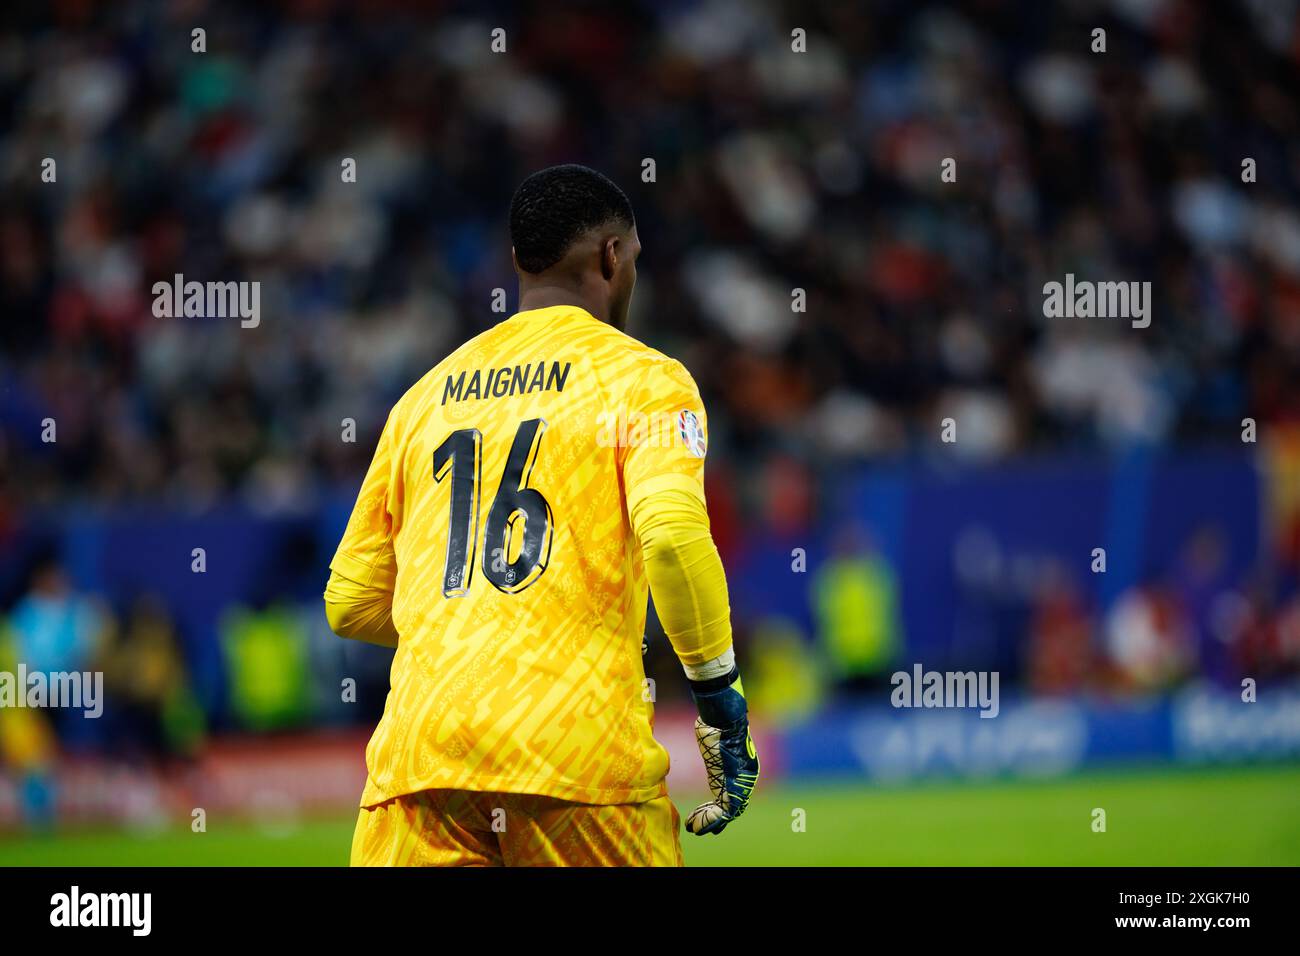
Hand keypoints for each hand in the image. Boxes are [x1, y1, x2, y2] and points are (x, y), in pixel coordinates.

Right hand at [684, 674, 758, 834]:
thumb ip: (712, 741)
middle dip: (712, 818)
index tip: (698, 813)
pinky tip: (695, 824)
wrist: (723, 720)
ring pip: (729, 812)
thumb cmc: (716, 724)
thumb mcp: (713, 735)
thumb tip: (704, 726)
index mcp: (743, 769)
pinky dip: (709, 820)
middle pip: (732, 807)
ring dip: (708, 822)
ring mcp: (742, 784)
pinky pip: (726, 811)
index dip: (714, 808)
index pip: (732, 795)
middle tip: (695, 826)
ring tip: (693, 828)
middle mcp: (745, 779)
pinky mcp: (736, 787)